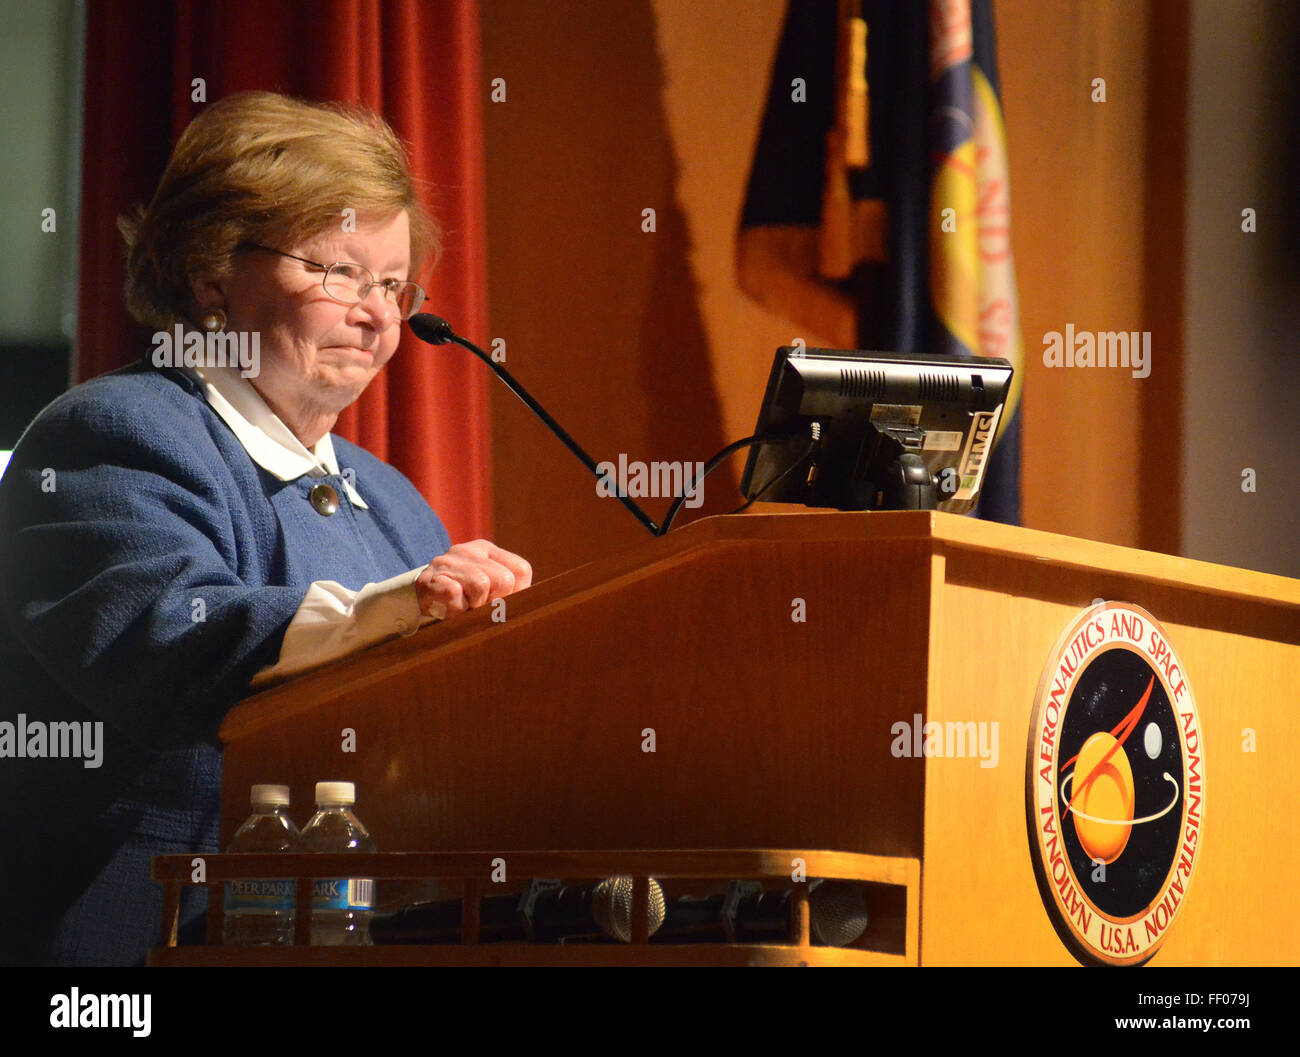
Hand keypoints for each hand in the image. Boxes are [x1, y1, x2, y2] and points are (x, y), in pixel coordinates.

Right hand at [415, 539, 532, 616]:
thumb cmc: (462, 597)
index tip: (500, 602)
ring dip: (474, 606)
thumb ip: (509, 592)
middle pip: (504, 579)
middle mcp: (468, 550)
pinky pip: (454, 594)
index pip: (521, 570)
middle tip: (479, 607)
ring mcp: (447, 561)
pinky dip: (455, 610)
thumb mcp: (489, 588)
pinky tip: (449, 609)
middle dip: (495, 601)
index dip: (516, 593)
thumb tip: (526, 608)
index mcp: (488, 550)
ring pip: (481, 585)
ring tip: (464, 607)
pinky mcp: (429, 578)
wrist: (421, 597)